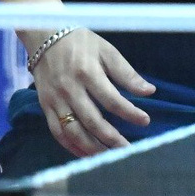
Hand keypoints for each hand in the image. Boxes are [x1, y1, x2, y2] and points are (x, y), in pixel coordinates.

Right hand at [25, 28, 154, 157]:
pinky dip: (71, 146)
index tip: (145, 121)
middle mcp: (69, 89)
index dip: (129, 113)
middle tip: (127, 149)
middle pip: (92, 120)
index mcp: (87, 73)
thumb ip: (127, 73)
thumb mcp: (107, 51)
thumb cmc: (82, 44)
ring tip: (109, 156)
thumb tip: (149, 91)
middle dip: (111, 138)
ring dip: (92, 148)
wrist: (45, 38)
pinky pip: (57, 132)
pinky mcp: (45, 107)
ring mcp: (55, 100)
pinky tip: (86, 154)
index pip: (111, 99)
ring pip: (73, 131)